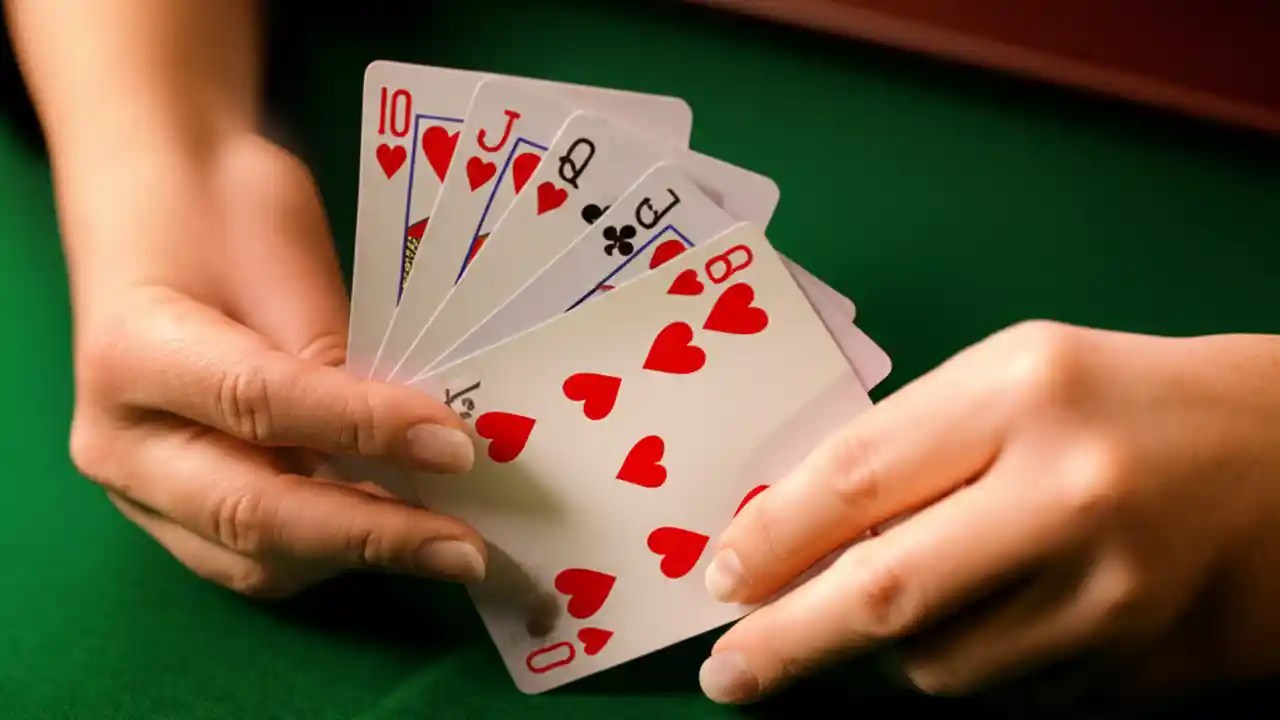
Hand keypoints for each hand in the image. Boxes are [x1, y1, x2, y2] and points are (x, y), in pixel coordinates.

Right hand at [65, 133, 485, 598]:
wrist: (154, 202)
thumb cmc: (225, 212)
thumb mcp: (288, 265)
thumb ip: (337, 362)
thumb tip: (422, 441)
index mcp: (134, 354)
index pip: (263, 405)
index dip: (366, 429)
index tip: (455, 446)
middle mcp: (117, 441)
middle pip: (250, 512)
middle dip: (370, 536)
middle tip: (464, 548)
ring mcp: (133, 486)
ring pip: (251, 558)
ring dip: (354, 556)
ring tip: (441, 543)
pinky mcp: (165, 511)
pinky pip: (248, 558)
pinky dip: (325, 555)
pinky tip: (391, 533)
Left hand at [698, 320, 1279, 706]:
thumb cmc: (1128, 404)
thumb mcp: (1014, 378)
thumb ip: (906, 444)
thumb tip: (792, 536)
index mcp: (1025, 394)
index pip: (855, 477)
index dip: (771, 539)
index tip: (719, 580)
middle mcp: (1068, 497)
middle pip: (884, 594)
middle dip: (785, 642)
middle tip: (728, 671)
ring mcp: (1113, 600)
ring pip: (938, 668)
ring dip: (899, 647)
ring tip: (943, 592)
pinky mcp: (1142, 674)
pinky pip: (1008, 699)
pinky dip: (976, 667)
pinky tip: (1016, 615)